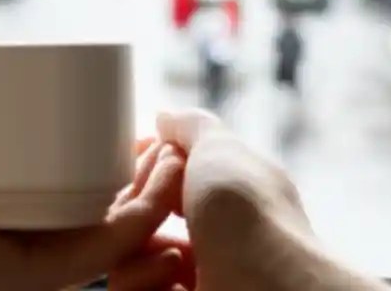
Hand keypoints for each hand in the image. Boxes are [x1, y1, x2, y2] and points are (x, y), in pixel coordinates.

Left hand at [0, 144, 183, 290]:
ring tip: (173, 148)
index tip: (117, 151)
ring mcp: (29, 283)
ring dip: (157, 195)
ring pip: (117, 237)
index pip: (58, 230)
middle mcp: (13, 280)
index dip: (97, 196)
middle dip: (138, 193)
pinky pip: (114, 243)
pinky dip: (152, 208)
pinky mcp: (38, 277)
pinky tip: (173, 172)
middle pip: (97, 231)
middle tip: (155, 145)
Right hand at [111, 110, 390, 290]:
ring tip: (171, 255)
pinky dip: (140, 280)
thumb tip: (165, 117)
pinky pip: (127, 289)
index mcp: (222, 197)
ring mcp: (188, 279)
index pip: (164, 179)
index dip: (144, 168)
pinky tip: (171, 277)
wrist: (267, 285)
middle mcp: (206, 238)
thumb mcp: (222, 147)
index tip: (137, 155)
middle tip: (158, 204)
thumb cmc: (250, 213)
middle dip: (136, 204)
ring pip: (124, 255)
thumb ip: (191, 126)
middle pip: (135, 216)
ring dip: (137, 246)